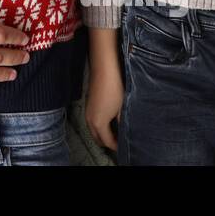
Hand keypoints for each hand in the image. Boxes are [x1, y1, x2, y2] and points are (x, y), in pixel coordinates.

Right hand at [85, 28, 122, 150]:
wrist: (104, 67)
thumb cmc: (114, 88)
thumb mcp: (122, 108)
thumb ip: (123, 123)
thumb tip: (127, 132)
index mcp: (99, 123)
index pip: (107, 142)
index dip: (117, 146)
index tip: (126, 147)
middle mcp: (90, 120)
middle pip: (98, 138)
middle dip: (108, 142)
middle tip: (120, 142)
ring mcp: (88, 111)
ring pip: (93, 130)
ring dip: (102, 134)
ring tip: (116, 133)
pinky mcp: (89, 103)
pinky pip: (92, 121)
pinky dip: (99, 126)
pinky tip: (110, 121)